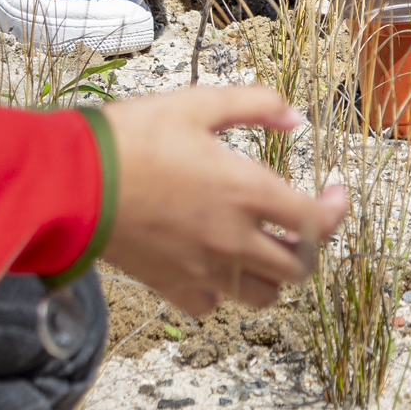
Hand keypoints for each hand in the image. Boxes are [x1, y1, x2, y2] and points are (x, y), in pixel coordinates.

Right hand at [96, 84, 350, 316]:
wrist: (73, 181)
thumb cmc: (132, 137)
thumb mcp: (199, 103)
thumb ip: (256, 106)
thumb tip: (297, 118)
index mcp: (248, 192)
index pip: (318, 222)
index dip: (337, 210)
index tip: (335, 192)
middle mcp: (233, 239)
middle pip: (298, 268)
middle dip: (310, 246)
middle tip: (301, 223)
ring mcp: (203, 269)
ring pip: (263, 296)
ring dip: (274, 274)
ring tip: (265, 247)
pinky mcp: (171, 286)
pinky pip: (214, 305)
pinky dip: (224, 291)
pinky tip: (216, 264)